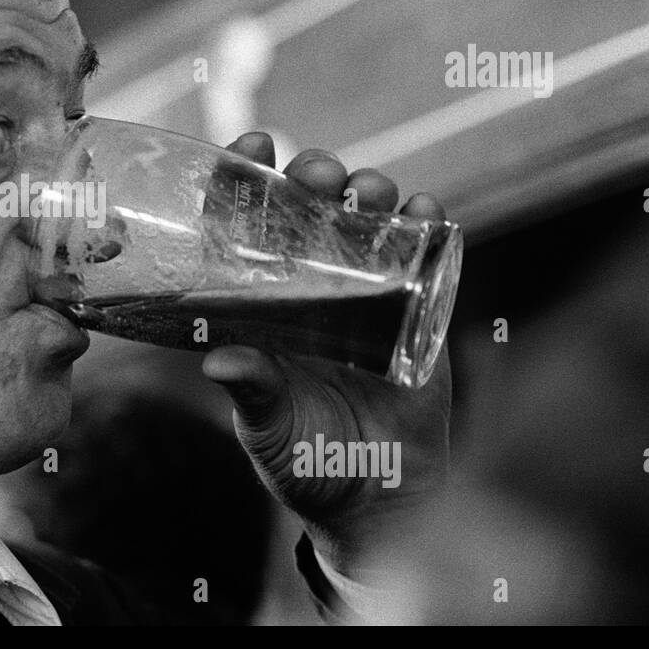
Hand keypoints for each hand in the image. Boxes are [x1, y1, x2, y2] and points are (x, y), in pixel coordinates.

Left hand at [201, 133, 451, 576]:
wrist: (377, 503)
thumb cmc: (306, 464)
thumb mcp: (268, 430)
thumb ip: (252, 392)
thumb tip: (219, 360)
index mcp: (263, 304)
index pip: (249, 226)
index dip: (248, 179)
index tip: (252, 145)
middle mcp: (312, 289)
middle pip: (312, 209)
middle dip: (315, 174)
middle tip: (316, 173)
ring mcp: (368, 296)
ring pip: (369, 220)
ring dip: (370, 189)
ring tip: (367, 190)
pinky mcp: (419, 313)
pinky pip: (427, 257)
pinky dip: (429, 226)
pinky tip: (424, 211)